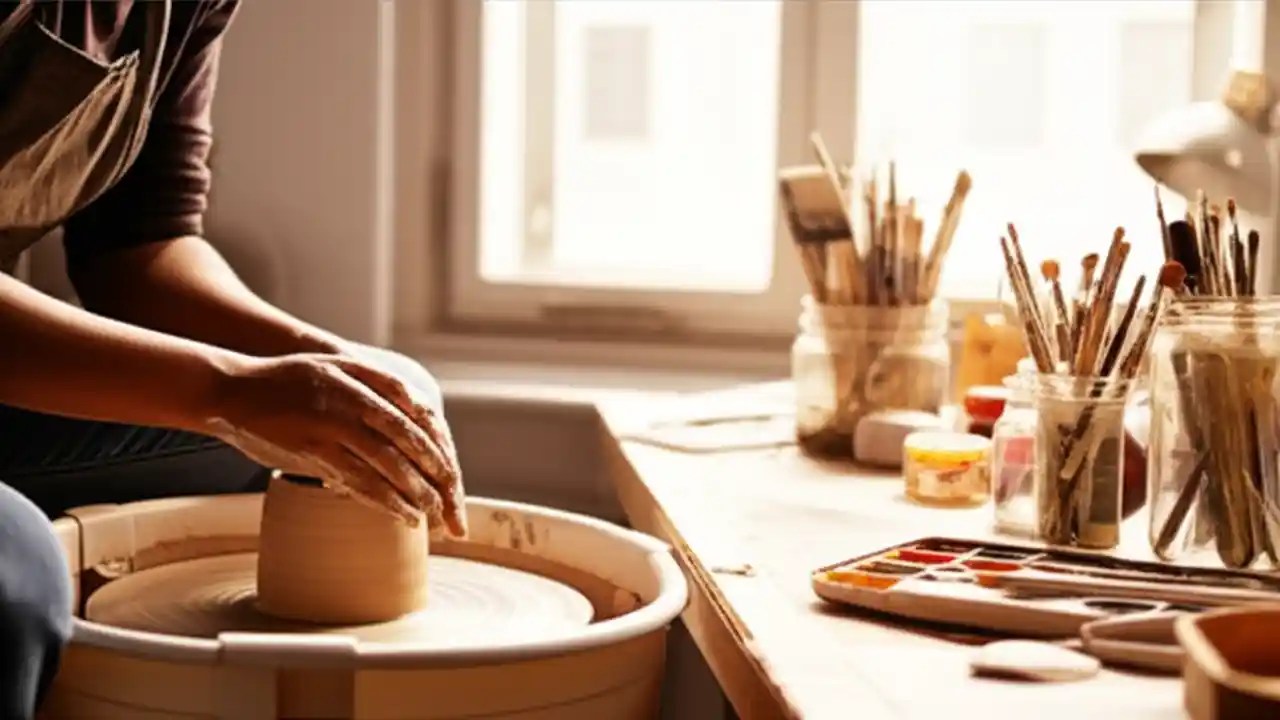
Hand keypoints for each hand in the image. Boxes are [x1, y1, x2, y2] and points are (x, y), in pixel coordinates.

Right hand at [204, 353, 465, 535]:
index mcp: (364, 382)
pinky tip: (401, 515)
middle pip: (406, 445)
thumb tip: (420, 406)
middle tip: (451, 504)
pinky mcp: (312, 449)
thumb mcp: (337, 365)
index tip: (451, 475)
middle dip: (434, 478)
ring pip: (385, 465)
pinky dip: (382, 499)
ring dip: (413, 493)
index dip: (435, 451)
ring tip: (432, 515)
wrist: (233, 387)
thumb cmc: (291, 379)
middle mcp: (353, 402)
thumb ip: (379, 382)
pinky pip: (356, 480)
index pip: (414, 420)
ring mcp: (333, 426)